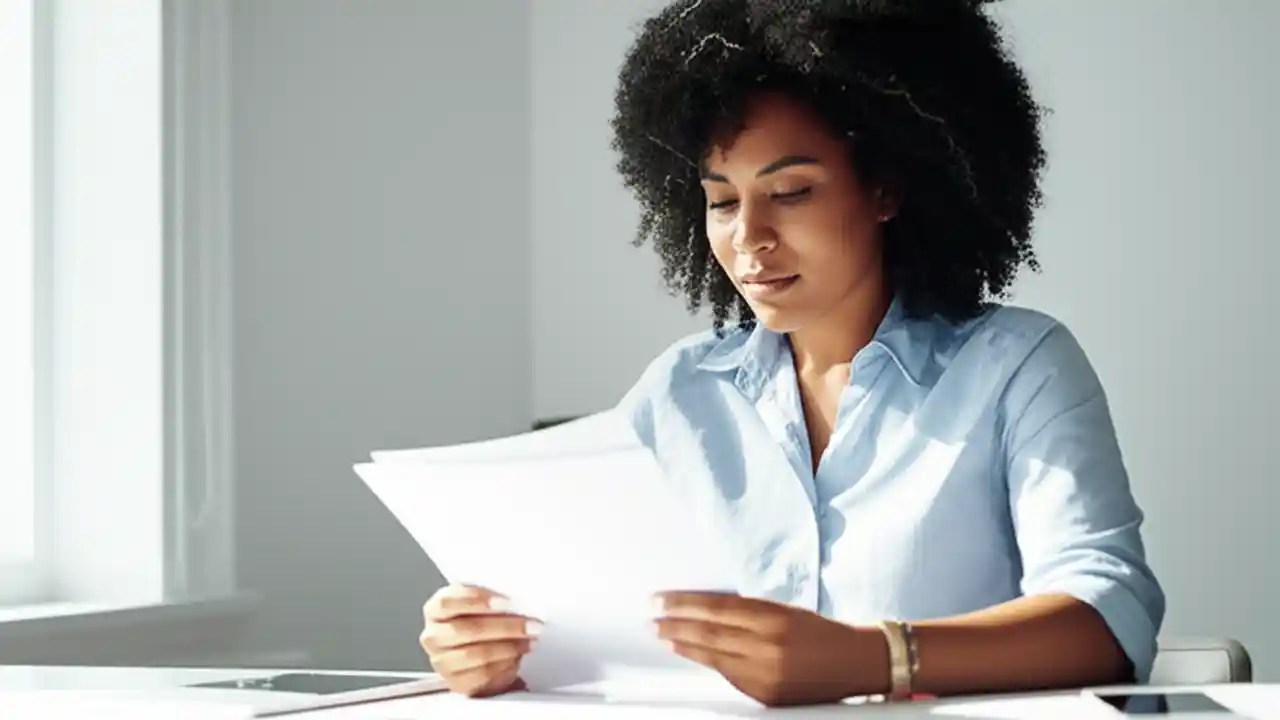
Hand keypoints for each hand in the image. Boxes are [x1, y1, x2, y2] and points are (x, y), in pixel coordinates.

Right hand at [419, 584, 541, 697]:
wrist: (478, 652)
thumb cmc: (480, 621)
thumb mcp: (482, 604)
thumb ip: (492, 599)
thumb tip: (517, 599)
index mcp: (435, 610)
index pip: (447, 602)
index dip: (477, 600)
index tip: (506, 602)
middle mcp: (433, 636)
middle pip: (467, 629)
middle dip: (505, 626)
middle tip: (531, 625)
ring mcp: (442, 661)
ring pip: (477, 654)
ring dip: (509, 647)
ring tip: (529, 641)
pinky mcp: (455, 682)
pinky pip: (483, 674)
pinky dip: (504, 666)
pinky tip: (517, 658)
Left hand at [654, 591, 888, 706]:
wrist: (854, 662)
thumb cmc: (820, 631)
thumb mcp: (784, 610)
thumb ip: (747, 612)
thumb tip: (706, 610)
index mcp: (772, 620)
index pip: (715, 609)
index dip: (683, 605)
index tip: (660, 600)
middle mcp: (767, 648)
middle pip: (708, 635)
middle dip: (675, 625)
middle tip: (652, 618)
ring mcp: (765, 675)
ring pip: (713, 658)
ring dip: (683, 646)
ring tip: (662, 635)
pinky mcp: (765, 696)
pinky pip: (728, 676)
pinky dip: (707, 663)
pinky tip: (691, 654)